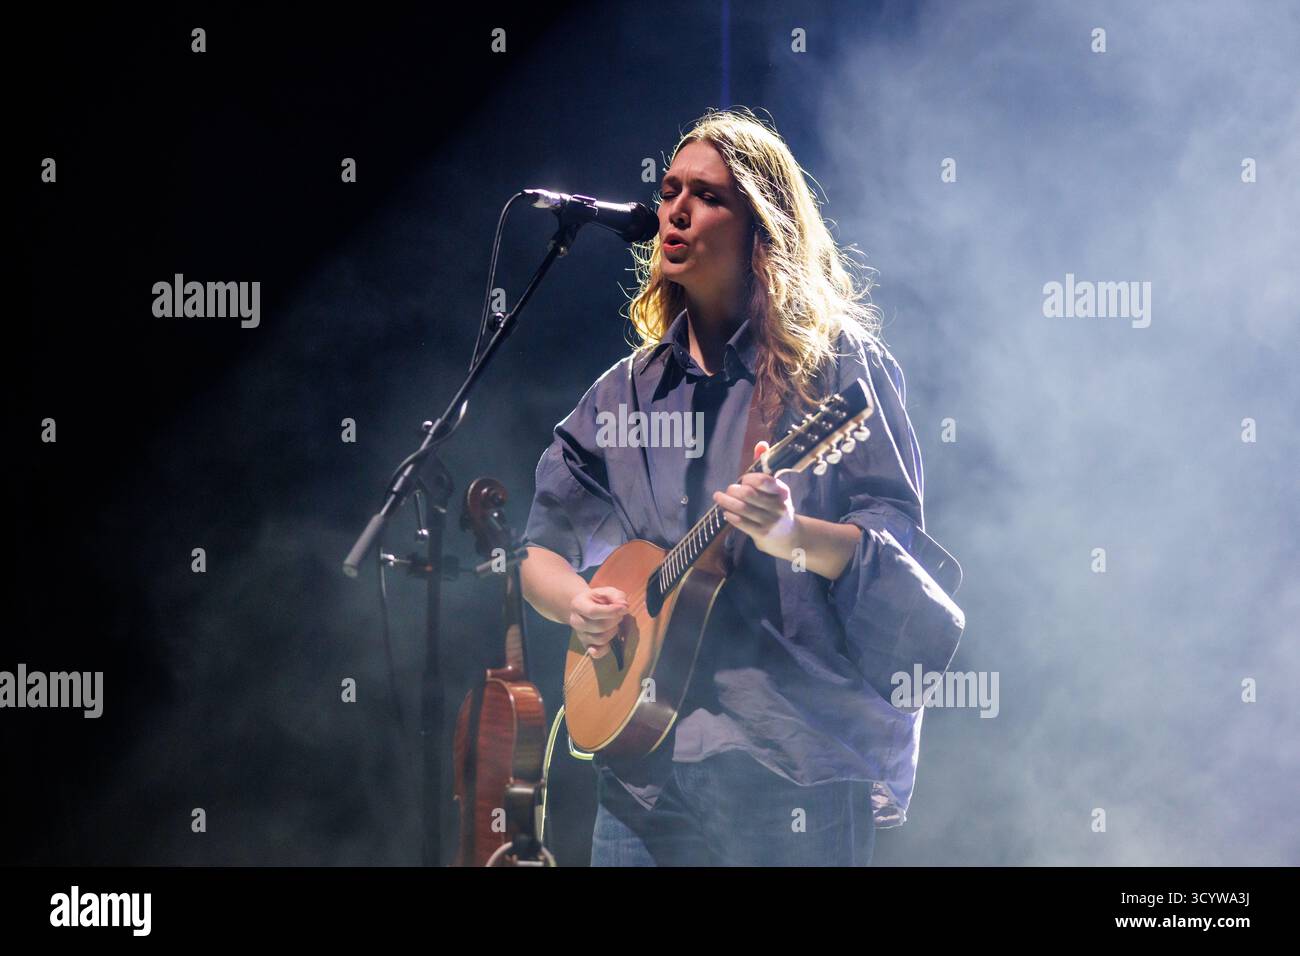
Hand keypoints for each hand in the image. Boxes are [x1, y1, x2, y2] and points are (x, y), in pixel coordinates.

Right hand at [568, 586, 627, 658]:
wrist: (588, 607)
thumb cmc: (600, 599)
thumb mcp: (608, 592)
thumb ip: (616, 596)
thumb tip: (623, 606)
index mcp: (578, 604)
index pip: (593, 612)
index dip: (611, 612)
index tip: (624, 609)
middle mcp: (575, 621)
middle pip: (599, 626)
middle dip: (615, 621)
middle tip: (619, 615)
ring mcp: (580, 635)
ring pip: (600, 639)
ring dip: (613, 631)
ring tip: (614, 623)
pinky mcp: (586, 645)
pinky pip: (596, 653)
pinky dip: (605, 648)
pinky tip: (610, 641)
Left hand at [712, 441, 799, 559]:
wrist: (789, 537)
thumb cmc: (776, 508)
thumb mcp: (775, 489)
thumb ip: (766, 466)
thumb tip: (761, 444)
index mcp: (782, 491)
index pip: (763, 480)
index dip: (748, 478)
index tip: (743, 480)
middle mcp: (778, 506)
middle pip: (748, 494)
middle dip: (733, 490)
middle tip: (727, 490)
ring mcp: (770, 521)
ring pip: (742, 508)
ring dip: (726, 501)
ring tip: (719, 497)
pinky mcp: (762, 534)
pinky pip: (741, 522)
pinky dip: (730, 515)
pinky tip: (726, 512)